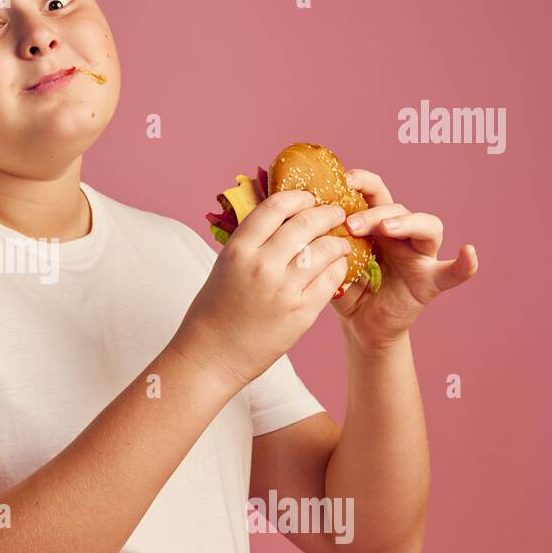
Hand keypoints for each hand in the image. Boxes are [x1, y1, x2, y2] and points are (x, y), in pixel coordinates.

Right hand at [174, 190, 350, 389]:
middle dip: (327, 213)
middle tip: (336, 212)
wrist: (211, 355)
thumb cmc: (215, 310)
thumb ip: (252, 242)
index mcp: (238, 250)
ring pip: (325, 249)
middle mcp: (262, 265)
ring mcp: (284, 289)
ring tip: (340, 243)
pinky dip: (338, 268)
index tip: (309, 197)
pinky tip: (337, 267)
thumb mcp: (225, 266)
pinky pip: (331, 279)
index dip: (297, 197)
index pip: (275, 207)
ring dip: (338, 241)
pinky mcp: (302, 312)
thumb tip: (281, 218)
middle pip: (306, 222)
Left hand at [332, 168, 478, 349]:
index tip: (342, 179)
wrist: (362, 327)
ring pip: (426, 226)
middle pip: (398, 208)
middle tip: (350, 225)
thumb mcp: (330, 265)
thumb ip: (323, 246)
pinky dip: (464, 264)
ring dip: (405, 222)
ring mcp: (420, 257)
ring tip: (386, 229)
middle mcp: (402, 236)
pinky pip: (453, 273)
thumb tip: (302, 228)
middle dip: (374, 211)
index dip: (363, 183)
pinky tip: (469, 253)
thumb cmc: (347, 292)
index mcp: (376, 227)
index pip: (375, 195)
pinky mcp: (430, 282)